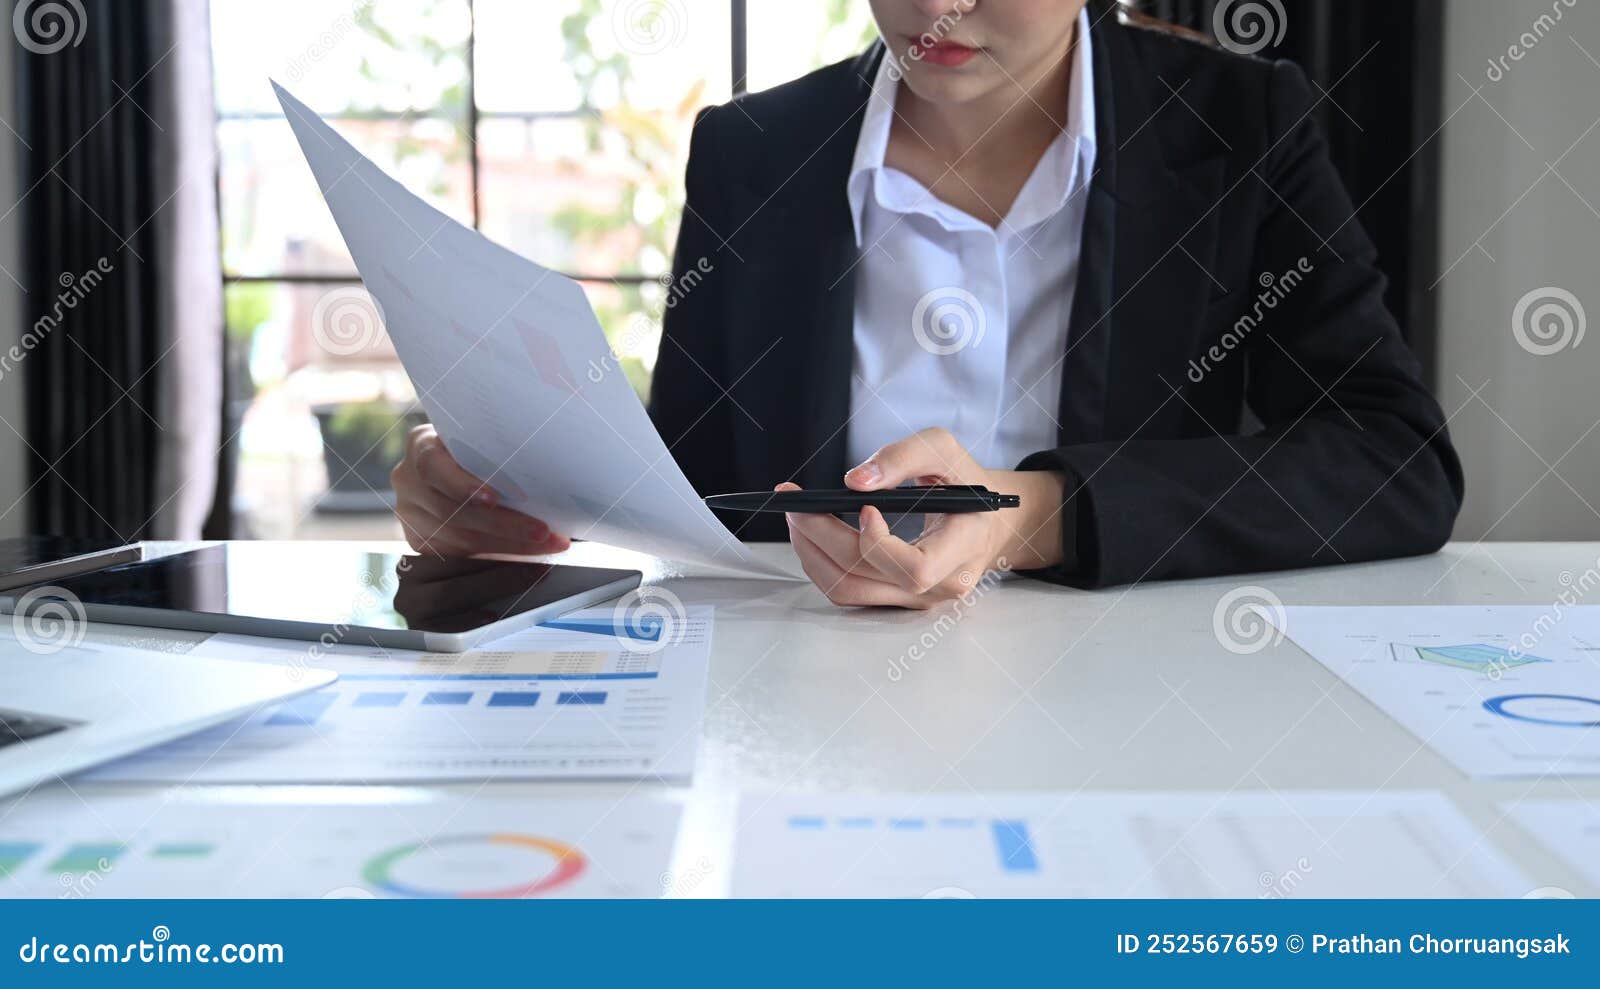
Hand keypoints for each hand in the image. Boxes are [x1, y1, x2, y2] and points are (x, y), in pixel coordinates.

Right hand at [391, 424, 569, 556]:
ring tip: (548, 543)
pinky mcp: (420, 543)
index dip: (462, 485)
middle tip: (543, 530)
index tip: (493, 498)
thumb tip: (549, 469)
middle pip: (452, 511)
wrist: (463, 467)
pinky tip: (528, 553)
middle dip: (503, 524)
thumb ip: (498, 451)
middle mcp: (408, 480)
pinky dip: (499, 555)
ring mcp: (410, 514)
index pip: (433, 466)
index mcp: (421, 445)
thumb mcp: (484, 440)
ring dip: (510, 544)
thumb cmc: (484, 451)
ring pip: (460, 539)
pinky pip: (461, 556)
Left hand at [783, 427, 1065, 608]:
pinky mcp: (895, 600)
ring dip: (811, 553)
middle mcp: (940, 585)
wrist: (986, 520)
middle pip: (865, 577)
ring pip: (847, 591)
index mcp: (963, 550)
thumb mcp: (946, 451)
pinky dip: (820, 562)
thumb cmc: (966, 483)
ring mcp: (916, 599)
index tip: (863, 507)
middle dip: (820, 536)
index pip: (915, 569)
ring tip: (798, 516)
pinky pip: (848, 592)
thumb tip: (854, 481)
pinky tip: (813, 534)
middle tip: (796, 502)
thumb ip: (904, 456)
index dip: (878, 543)